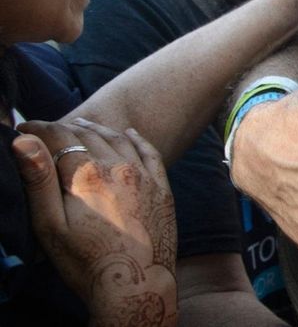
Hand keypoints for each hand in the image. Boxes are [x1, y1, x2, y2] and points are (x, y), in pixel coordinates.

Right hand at [13, 119, 176, 326]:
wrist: (136, 285)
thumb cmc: (86, 261)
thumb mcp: (50, 225)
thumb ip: (38, 180)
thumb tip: (24, 141)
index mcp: (86, 175)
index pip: (59, 137)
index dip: (38, 129)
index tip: (23, 127)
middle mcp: (118, 168)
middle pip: (88, 135)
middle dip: (64, 129)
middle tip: (47, 130)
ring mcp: (144, 176)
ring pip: (118, 140)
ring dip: (97, 130)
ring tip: (81, 126)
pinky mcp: (162, 188)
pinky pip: (150, 152)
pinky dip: (137, 138)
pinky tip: (129, 132)